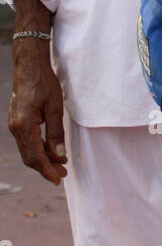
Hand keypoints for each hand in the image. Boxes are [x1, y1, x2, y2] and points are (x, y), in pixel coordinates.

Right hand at [9, 40, 66, 184]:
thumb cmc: (43, 83)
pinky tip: (51, 151)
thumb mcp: (55, 107)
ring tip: (60, 165)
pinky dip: (39, 149)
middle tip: (62, 175)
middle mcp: (16, 128)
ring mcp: (15, 125)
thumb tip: (59, 155)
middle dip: (46, 168)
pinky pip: (27, 141)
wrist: (29, 65)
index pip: (35, 156)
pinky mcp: (17, 121)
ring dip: (43, 159)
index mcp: (24, 126)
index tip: (58, 179)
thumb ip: (56, 133)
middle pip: (29, 157)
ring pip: (28, 150)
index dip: (47, 170)